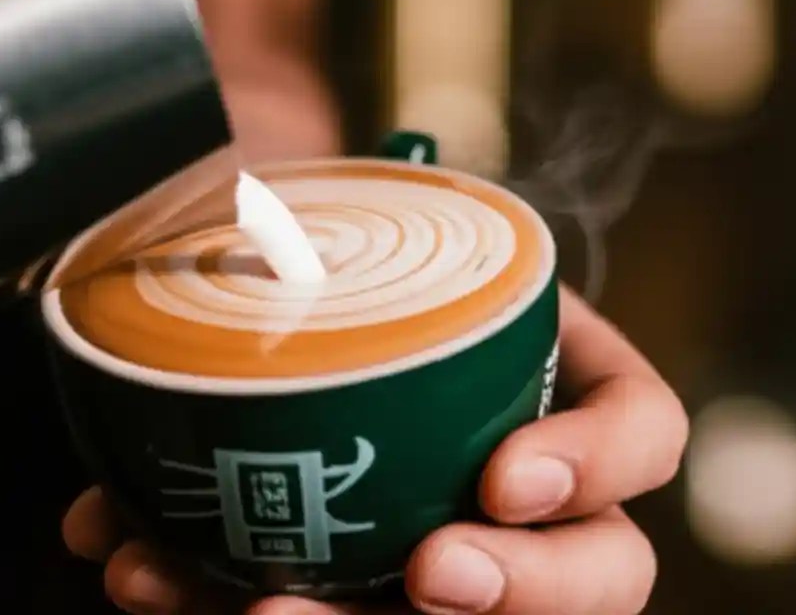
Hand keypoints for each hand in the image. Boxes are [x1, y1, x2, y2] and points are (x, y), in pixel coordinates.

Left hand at [63, 286, 688, 613]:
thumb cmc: (343, 249)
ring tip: (261, 608)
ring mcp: (465, 546)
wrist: (269, 286)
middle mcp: (536, 486)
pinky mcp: (371, 585)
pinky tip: (151, 577)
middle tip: (429, 576)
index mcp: (563, 380)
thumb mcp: (359, 219)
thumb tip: (197, 272)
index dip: (597, 464)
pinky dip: (227, 604)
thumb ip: (311, 231)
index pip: (643, 430)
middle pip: (602, 570)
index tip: (504, 478)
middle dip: (524, 589)